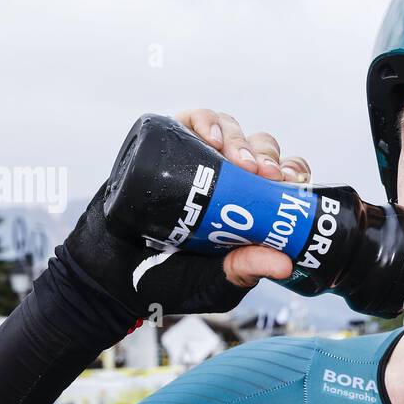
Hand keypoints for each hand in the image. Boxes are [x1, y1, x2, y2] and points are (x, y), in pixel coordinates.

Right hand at [60, 109, 310, 319]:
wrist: (110, 276)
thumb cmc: (168, 281)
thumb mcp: (216, 283)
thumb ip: (245, 271)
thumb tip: (285, 263)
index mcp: (247, 206)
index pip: (281, 178)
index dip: (293, 173)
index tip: (293, 184)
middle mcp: (226, 178)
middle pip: (259, 149)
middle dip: (268, 156)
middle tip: (266, 175)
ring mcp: (196, 159)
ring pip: (230, 130)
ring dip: (240, 140)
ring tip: (239, 162)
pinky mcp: (166, 146)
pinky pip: (191, 120)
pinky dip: (206, 121)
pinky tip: (212, 137)